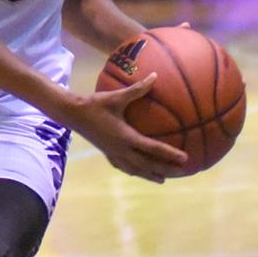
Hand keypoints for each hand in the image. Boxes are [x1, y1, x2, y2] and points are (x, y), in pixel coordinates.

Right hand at [59, 75, 188, 182]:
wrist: (72, 114)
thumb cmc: (95, 104)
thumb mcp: (117, 96)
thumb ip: (138, 89)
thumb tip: (154, 76)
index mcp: (126, 137)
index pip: (153, 149)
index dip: (170, 154)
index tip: (185, 158)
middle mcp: (121, 149)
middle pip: (147, 165)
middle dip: (164, 169)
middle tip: (181, 172)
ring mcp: (113, 153)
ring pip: (135, 169)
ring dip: (149, 175)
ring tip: (162, 180)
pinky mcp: (106, 153)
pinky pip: (122, 166)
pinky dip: (133, 171)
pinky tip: (137, 172)